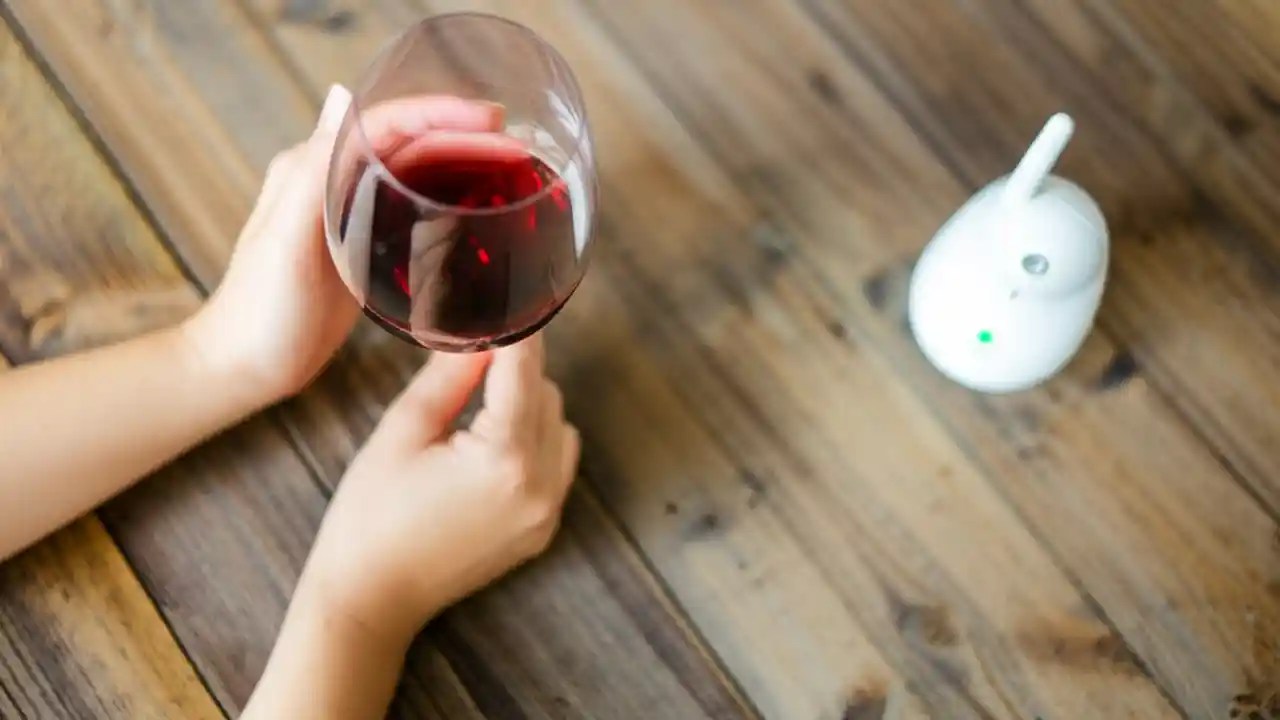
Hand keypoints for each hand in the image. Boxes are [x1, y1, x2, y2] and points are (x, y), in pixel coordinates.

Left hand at [181, 88, 505, 402]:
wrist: (243, 367)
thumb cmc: (261, 311)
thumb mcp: (284, 241)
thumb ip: (312, 171)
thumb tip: (343, 95)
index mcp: (312, 168)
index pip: (387, 123)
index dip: (442, 113)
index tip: (492, 120)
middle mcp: (330, 180)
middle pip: (409, 143)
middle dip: (465, 138)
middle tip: (519, 147)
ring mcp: (346, 211)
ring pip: (415, 172)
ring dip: (463, 164)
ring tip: (513, 170)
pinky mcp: (359, 244)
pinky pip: (412, 206)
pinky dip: (449, 199)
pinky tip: (479, 211)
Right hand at [295, 335, 579, 647]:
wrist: (370, 597)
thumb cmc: (371, 515)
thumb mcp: (402, 432)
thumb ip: (448, 376)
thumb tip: (478, 333)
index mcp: (502, 457)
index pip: (524, 368)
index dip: (514, 329)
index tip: (505, 298)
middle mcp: (539, 486)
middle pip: (547, 393)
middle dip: (513, 371)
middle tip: (469, 362)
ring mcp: (546, 513)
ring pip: (559, 424)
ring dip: (527, 406)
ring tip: (473, 414)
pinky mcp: (543, 530)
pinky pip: (558, 463)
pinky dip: (534, 442)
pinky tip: (489, 447)